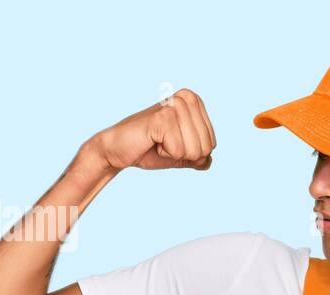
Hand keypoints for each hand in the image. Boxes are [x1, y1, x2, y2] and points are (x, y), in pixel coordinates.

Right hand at [86, 88, 216, 171]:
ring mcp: (174, 106)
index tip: (171, 141)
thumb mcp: (181, 154)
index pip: (211, 143)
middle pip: (206, 147)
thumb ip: (200, 157)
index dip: (192, 153)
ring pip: (195, 150)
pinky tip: (152, 141)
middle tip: (163, 143)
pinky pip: (179, 151)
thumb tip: (209, 161)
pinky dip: (165, 153)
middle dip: (185, 154)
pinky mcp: (162, 117)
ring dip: (174, 153)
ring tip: (157, 140)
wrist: (118, 150)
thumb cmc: (150, 149)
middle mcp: (186, 98)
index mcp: (194, 101)